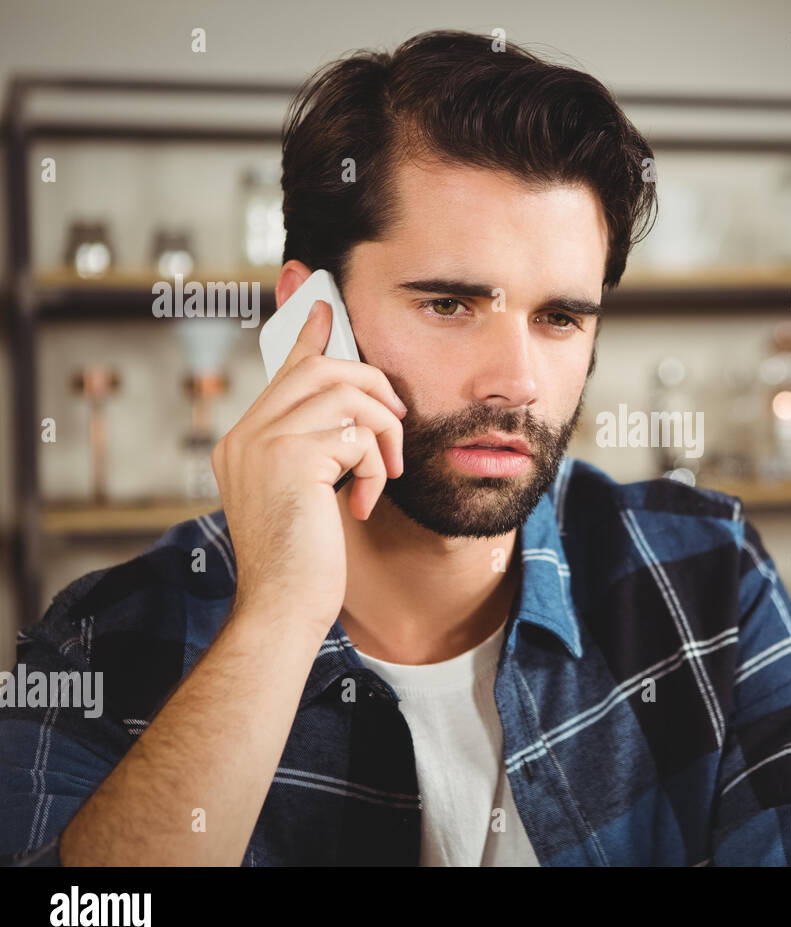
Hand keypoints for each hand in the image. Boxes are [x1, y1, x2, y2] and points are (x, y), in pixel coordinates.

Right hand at [212, 300, 406, 636]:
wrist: (283, 608)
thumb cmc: (303, 562)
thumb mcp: (309, 495)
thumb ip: (320, 450)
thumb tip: (357, 414)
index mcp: (243, 441)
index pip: (285, 371)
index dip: (311, 334)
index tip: (326, 303)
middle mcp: (243, 435)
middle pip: (322, 370)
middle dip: (373, 389)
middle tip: (396, 424)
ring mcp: (261, 443)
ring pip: (346, 396)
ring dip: (381, 434)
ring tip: (381, 475)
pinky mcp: (289, 458)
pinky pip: (355, 433)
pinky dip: (374, 466)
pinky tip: (362, 503)